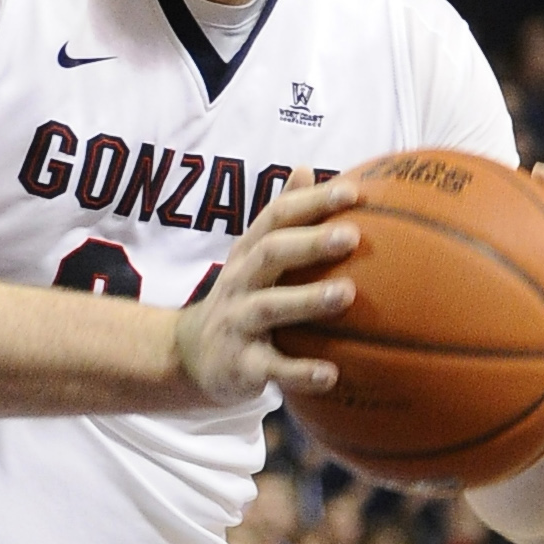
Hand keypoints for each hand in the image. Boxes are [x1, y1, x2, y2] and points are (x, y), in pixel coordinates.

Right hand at [174, 178, 357, 403]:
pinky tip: (332, 375)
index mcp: (247, 254)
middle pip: (268, 255)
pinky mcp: (240, 366)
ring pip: (269, 307)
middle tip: (352, 235)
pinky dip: (299, 372)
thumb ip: (281, 217)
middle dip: (308, 243)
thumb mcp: (254, 256)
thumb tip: (307, 168)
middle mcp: (238, 283)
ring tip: (346, 293)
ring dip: (306, 300)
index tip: (352, 191)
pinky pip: (271, 368)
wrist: (191, 355)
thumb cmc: (242, 297)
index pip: (275, 218)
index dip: (310, 202)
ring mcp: (236, 323)